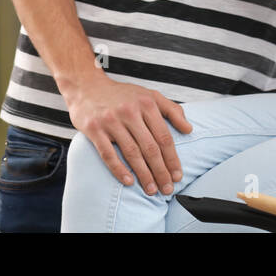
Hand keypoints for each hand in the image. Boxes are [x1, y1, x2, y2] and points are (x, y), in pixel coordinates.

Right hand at [62, 73, 192, 194]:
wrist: (86, 86)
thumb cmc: (121, 94)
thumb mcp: (149, 95)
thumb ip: (171, 110)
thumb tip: (189, 129)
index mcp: (146, 103)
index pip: (163, 136)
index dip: (172, 159)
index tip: (177, 175)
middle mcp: (129, 111)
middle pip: (150, 148)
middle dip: (161, 172)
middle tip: (167, 189)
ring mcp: (111, 120)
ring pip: (131, 153)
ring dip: (144, 175)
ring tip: (151, 189)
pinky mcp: (94, 129)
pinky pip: (108, 154)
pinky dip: (119, 170)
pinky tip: (129, 181)